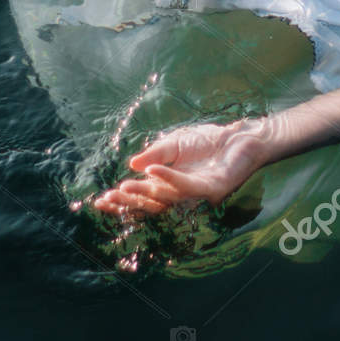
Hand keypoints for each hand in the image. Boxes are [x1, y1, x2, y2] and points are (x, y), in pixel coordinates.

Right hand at [91, 119, 269, 217]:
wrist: (238, 136)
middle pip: (152, 204)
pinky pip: (188, 186)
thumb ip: (155, 155)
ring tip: (123, 186)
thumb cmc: (207, 141)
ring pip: (167, 199)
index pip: (143, 198)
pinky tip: (153, 171)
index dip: (123, 200)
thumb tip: (133, 164)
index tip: (100, 201)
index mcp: (170, 185)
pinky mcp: (213, 189)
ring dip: (144, 192)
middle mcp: (182, 194)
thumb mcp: (175, 144)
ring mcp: (197, 194)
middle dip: (129, 202)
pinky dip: (170, 179)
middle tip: (108, 199)